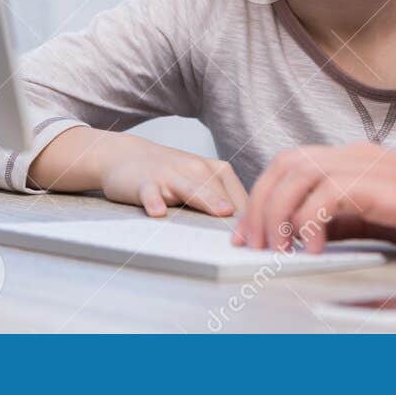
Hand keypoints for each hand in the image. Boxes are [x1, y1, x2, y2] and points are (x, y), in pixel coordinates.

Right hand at [31, 127, 247, 217]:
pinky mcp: (145, 182)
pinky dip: (154, 201)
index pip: (241, 197)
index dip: (255, 218)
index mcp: (216, 171)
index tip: (270, 239)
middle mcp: (197, 170)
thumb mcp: (199, 183)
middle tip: (256, 233)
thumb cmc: (169, 175)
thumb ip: (223, 202)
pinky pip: (151, 192)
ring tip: (220, 211)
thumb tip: (254, 232)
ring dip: (206, 199)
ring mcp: (170, 175)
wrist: (125, 156)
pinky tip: (158, 212)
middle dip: (238, 214)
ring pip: (191, 188)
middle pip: (222, 192)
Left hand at [231, 142, 395, 258]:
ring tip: (276, 250)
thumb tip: (308, 235)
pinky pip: (331, 194)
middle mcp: (362, 155)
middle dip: (259, 205)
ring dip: (277, 214)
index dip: (262, 198)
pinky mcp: (390, 187)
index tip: (249, 235)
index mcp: (359, 160)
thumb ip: (347, 221)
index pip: (292, 164)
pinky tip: (313, 249)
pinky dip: (311, 221)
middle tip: (252, 246)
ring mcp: (376, 167)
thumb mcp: (386, 222)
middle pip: (286, 164)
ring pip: (300, 174)